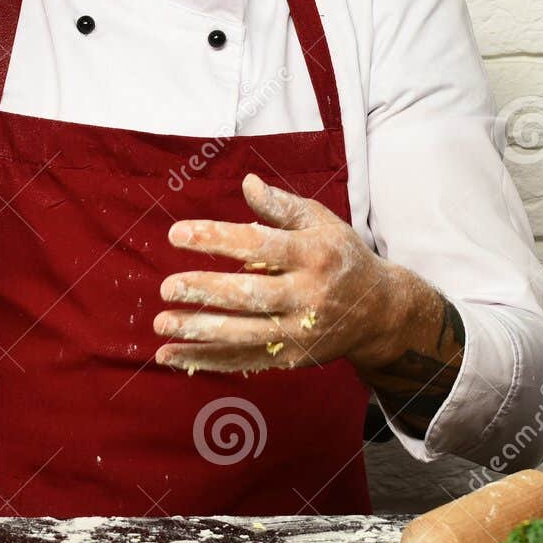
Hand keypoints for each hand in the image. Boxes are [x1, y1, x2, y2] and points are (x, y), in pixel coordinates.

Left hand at [154, 173, 404, 372]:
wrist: (380, 311)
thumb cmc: (340, 256)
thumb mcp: (320, 222)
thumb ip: (281, 206)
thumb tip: (247, 182)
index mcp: (313, 254)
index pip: (259, 245)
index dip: (216, 238)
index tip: (177, 234)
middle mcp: (308, 295)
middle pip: (250, 295)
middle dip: (205, 291)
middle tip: (166, 287)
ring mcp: (301, 331)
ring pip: (244, 334)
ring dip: (200, 330)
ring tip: (162, 322)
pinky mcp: (292, 358)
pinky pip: (244, 360)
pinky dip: (206, 359)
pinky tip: (171, 355)